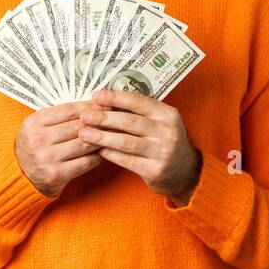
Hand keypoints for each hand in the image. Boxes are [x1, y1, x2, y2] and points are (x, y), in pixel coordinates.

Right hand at [15, 99, 104, 197]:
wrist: (21, 175)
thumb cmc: (35, 146)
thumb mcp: (38, 126)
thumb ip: (59, 116)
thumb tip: (91, 105)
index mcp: (33, 122)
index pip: (68, 110)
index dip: (89, 106)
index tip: (104, 104)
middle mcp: (38, 139)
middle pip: (78, 126)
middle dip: (99, 121)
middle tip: (114, 118)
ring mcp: (47, 158)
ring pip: (84, 144)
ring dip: (101, 138)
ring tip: (112, 133)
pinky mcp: (57, 174)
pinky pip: (85, 162)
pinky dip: (97, 156)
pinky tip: (102, 151)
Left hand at [76, 89, 201, 205]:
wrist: (184, 172)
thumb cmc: (164, 141)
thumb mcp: (160, 122)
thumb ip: (139, 113)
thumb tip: (105, 102)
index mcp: (167, 114)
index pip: (138, 101)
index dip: (115, 97)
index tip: (96, 96)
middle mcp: (167, 131)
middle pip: (130, 121)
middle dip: (104, 118)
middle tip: (84, 116)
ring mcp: (162, 152)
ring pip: (126, 142)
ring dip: (102, 137)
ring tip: (84, 133)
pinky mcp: (155, 170)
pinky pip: (127, 160)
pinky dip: (110, 154)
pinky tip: (98, 150)